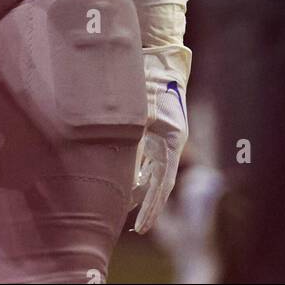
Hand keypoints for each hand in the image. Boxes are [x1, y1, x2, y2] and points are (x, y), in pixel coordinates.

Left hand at [131, 44, 190, 233]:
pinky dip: (139, 167)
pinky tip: (129, 178)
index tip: (142, 229)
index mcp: (171, 141)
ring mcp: (164, 134)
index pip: (163, 184)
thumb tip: (113, 164)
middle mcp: (170, 141)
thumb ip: (127, 136)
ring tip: (126, 206)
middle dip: (147, 203)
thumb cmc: (149, 78)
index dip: (152, 208)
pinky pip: (149, 153)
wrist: (160, 55)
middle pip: (159, 181)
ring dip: (141, 186)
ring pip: (153, 168)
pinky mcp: (157, 126)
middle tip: (136, 228)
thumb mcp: (137, 109)